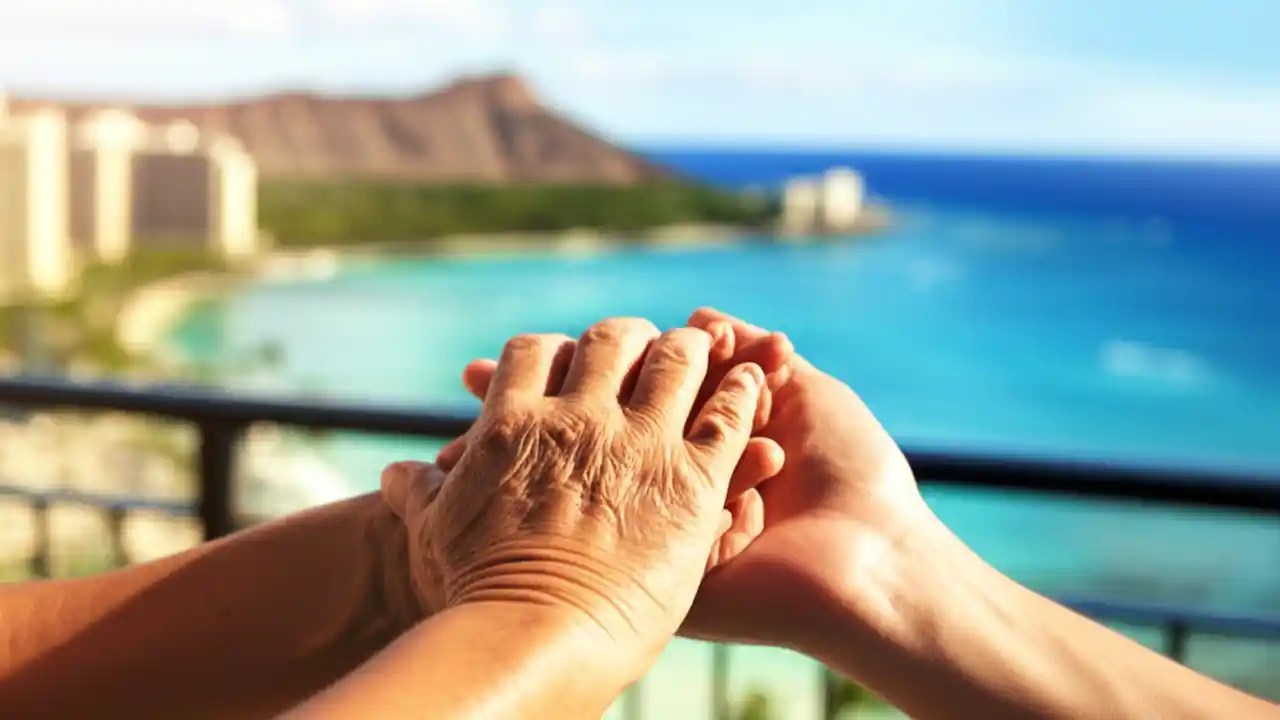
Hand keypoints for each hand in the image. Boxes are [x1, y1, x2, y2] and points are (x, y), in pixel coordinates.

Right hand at [384, 317, 772, 671]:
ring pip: (676, 362)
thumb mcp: (432, 532)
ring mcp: (639, 445)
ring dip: (691, 348)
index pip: (534, 352)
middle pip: (610, 341)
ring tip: (705, 347)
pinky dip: (744, 391)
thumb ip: (417, 493)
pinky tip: (757, 381)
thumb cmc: (474, 592)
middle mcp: (579, 418)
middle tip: (641, 346)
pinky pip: (728, 417)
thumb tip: (390, 474)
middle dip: (627, 337)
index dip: (556, 349)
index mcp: (515, 423)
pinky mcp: (692, 482)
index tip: (568, 358)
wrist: (531, 639)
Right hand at [678, 308, 942, 656]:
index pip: (677, 392)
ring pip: (651, 474)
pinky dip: (705, 508)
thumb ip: (752, 352)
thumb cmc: (855, 473)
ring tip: (774, 463)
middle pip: (656, 427)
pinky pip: (656, 533)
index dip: (692, 359)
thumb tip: (698, 316)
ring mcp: (678, 537)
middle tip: (738, 394)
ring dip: (708, 453)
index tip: (719, 340)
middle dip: (694, 400)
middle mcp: (692, 489)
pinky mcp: (672, 585)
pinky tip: (755, 509)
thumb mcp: (809, 393)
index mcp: (720, 450)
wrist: (878, 562)